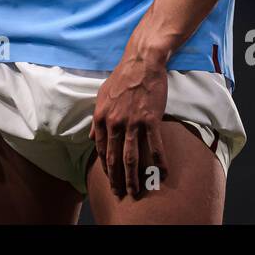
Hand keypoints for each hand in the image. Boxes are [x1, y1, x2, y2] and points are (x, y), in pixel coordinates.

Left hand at [90, 54, 168, 197]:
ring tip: (135, 191)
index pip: (100, 148)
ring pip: (131, 156)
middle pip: (114, 157)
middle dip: (116, 178)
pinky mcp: (150, 120)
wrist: (142, 62)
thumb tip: (92, 136)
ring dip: (133, 177)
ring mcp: (132, 122)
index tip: (109, 178)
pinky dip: (158, 162)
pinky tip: (162, 173)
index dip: (105, 166)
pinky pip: (154, 145)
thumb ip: (97, 118)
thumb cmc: (122, 77)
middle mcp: (114, 122)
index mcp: (101, 117)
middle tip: (120, 192)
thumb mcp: (102, 96)